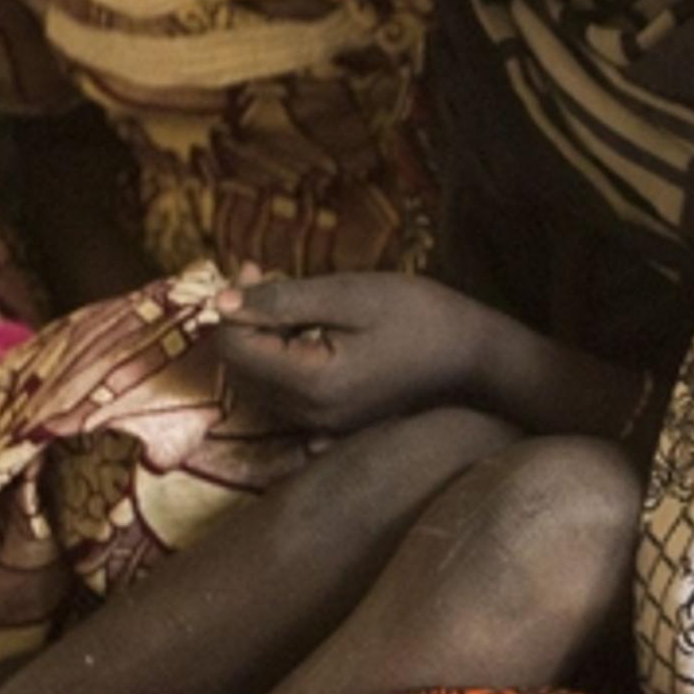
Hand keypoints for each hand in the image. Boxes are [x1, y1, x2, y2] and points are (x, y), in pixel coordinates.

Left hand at [210, 270, 489, 435]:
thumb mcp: (348, 295)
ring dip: (260, 340)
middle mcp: (308, 415)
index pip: (235, 349)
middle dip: (242, 322)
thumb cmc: (418, 315)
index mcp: (310, 382)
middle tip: (264, 276)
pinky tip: (302, 337)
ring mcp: (321, 426)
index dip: (233, 305)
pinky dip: (279, 363)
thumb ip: (281, 301)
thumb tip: (221, 303)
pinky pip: (284, 397)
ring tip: (288, 301)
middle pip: (240, 371)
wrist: (473, 355)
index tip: (254, 267)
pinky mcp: (333, 424)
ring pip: (258, 384)